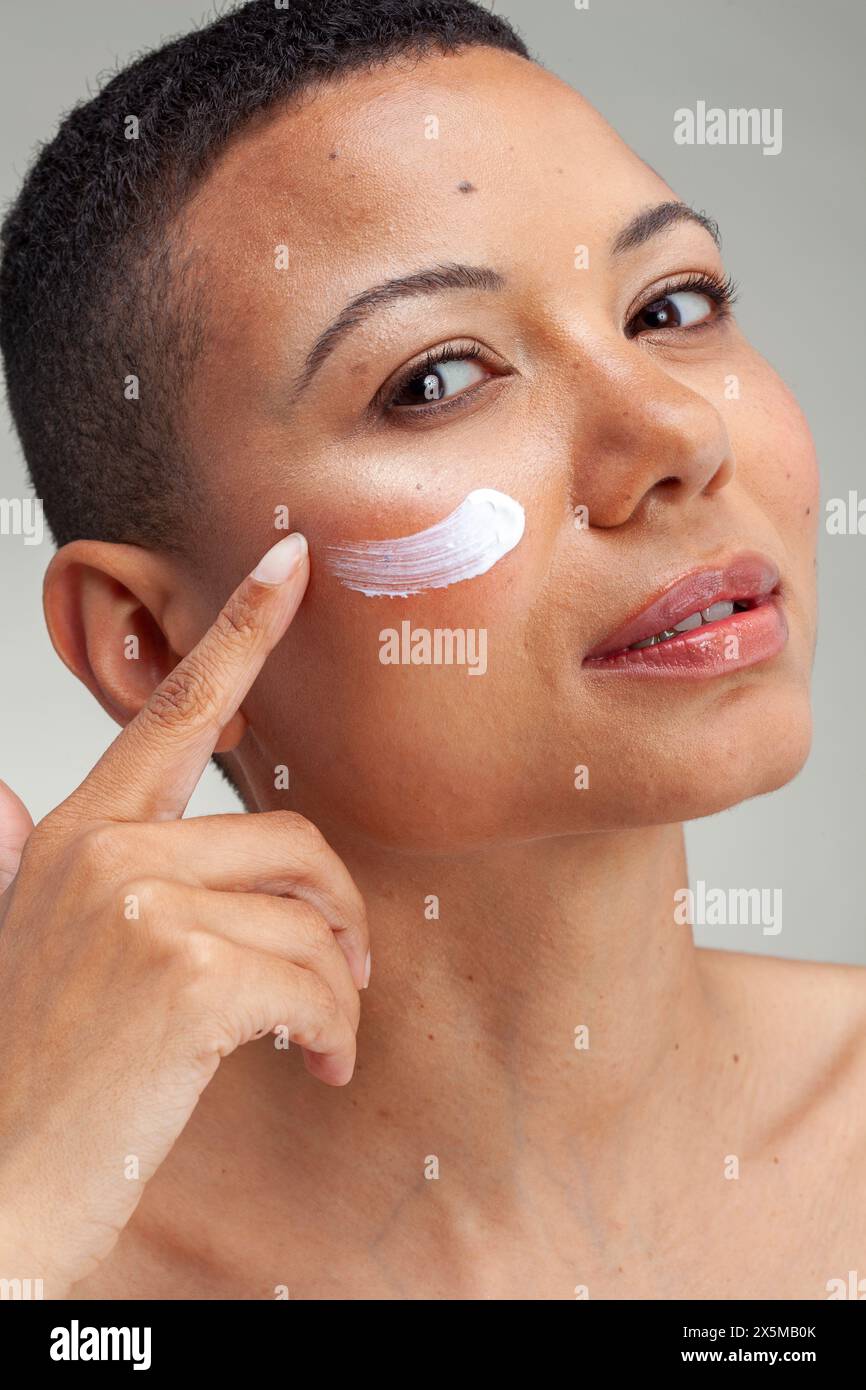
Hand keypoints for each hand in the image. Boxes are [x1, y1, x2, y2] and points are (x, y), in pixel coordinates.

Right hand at [0, 532, 368, 1295]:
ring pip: (312, 918)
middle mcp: (105, 851)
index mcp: (80, 836)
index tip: (292, 560)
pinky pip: (314, 983)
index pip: (174, 709)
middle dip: (338, 915)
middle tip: (342, 977)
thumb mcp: (37, 946)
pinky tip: (311, 1067)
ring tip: (315, 1036)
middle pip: (293, 840)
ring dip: (336, 988)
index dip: (240, 628)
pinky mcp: (182, 973)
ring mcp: (140, 906)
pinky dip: (331, 1032)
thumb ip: (43, 862)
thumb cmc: (33, 1075)